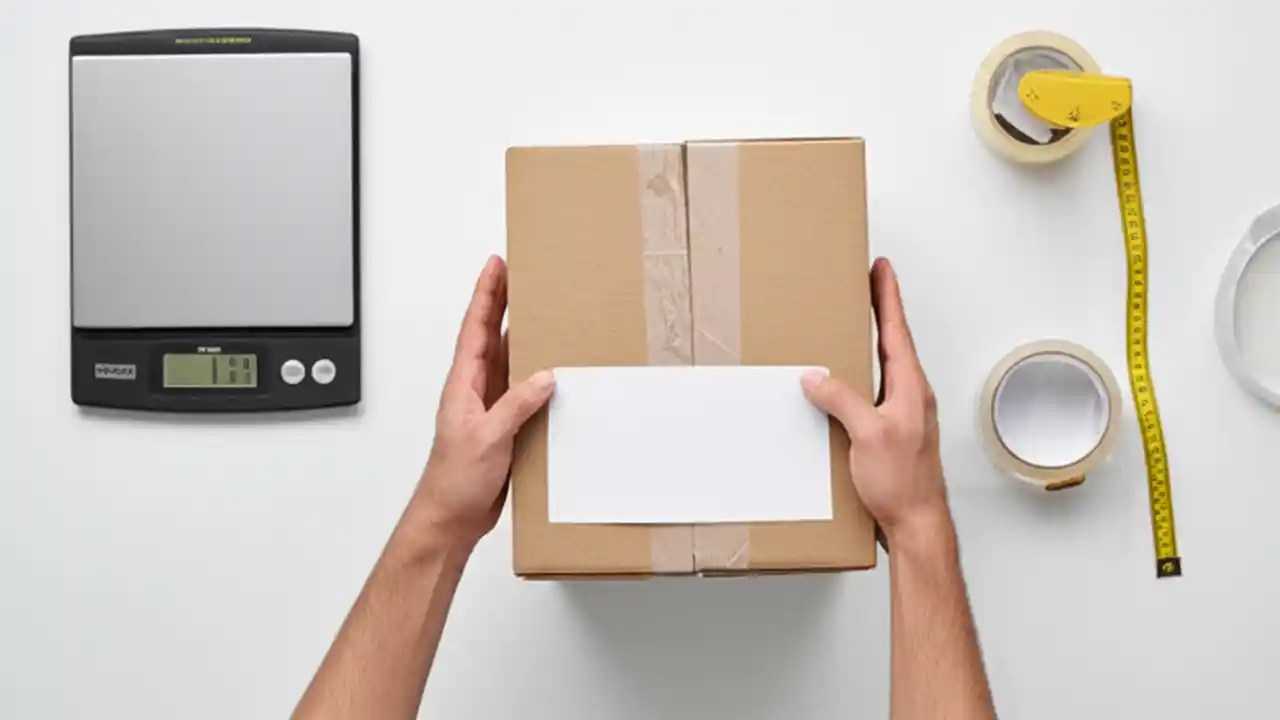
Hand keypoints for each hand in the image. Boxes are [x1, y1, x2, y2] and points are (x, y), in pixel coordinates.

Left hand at [413, 256, 554, 548]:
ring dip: (521, 336)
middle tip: (519, 273)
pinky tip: (553, 370)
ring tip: (539, 309)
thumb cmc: (454, 480)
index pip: (476, 328)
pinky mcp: (503, 427)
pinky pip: (522, 392)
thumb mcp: (488, 438)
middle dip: (503, 303)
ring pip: (508, 361)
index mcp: (464, 384)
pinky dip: (536, 377)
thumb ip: (516, 405)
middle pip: (491, 336)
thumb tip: (544, 376)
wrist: (451, 517)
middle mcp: (476, 390)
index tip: (496, 265)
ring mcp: (489, 407)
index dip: (486, 295)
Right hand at [801, 258, 947, 545]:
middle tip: (867, 284)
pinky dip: (859, 378)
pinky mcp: (890, 433)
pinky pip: (872, 394)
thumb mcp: (868, 434)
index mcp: (910, 387)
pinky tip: (842, 384)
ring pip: (882, 368)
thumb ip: (843, 400)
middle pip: (892, 342)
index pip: (896, 330)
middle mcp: (910, 396)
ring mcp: (902, 415)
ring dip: (869, 343)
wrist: (917, 523)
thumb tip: (817, 376)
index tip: (880, 267)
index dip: (887, 296)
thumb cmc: (904, 483)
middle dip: (879, 311)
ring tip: (854, 323)